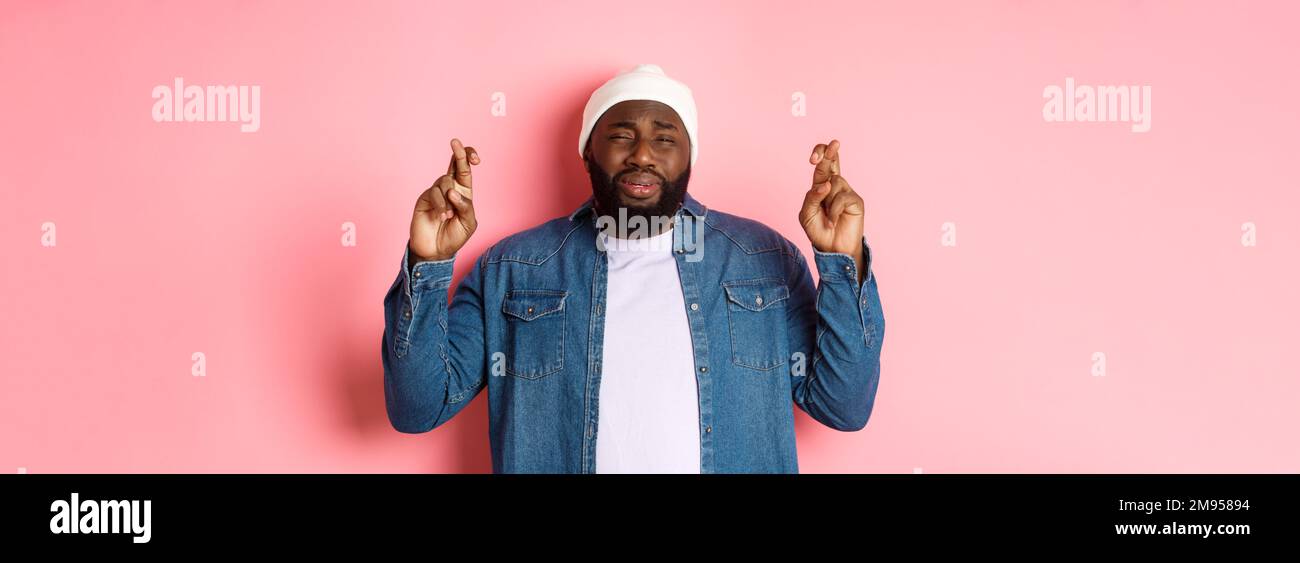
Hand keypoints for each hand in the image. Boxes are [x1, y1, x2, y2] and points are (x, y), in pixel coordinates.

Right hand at [409, 138, 479, 261]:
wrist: (435, 251)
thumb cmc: (454, 237)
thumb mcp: (468, 223)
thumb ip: (465, 206)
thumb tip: (454, 192)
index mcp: (463, 192)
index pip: (465, 170)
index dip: (469, 159)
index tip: (476, 158)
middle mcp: (449, 189)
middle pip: (454, 166)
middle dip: (458, 154)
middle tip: (456, 142)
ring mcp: (436, 193)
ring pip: (444, 182)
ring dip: (449, 199)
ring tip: (448, 216)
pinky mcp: (424, 199)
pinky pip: (433, 194)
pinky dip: (440, 205)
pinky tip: (441, 216)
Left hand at [798, 139, 866, 279]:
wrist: (833, 249)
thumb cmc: (819, 231)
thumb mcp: (807, 214)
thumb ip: (811, 197)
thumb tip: (825, 184)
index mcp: (821, 186)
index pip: (822, 165)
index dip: (820, 155)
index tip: (813, 158)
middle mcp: (835, 186)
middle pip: (832, 163)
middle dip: (830, 152)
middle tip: (834, 143)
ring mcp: (847, 192)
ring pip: (835, 182)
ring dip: (827, 200)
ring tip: (827, 218)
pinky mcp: (856, 201)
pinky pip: (842, 197)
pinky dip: (834, 210)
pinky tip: (833, 221)